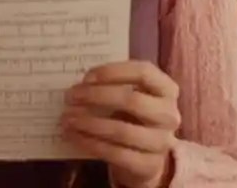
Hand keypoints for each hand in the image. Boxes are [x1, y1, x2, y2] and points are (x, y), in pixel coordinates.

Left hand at [62, 61, 180, 187]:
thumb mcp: (132, 96)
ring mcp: (161, 142)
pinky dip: (90, 143)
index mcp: (167, 90)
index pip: (143, 72)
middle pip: (131, 100)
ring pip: (121, 130)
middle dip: (96, 96)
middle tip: (70, 96)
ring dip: (89, 123)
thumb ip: (113, 85)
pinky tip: (74, 137)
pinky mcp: (149, 165)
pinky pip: (115, 153)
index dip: (113, 72)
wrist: (148, 156)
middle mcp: (169, 115)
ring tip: (67, 118)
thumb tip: (80, 85)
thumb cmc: (135, 117)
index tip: (86, 77)